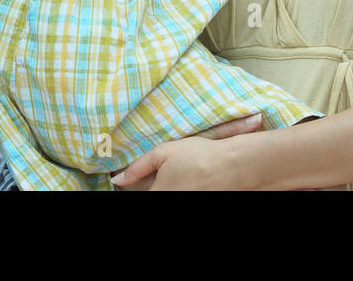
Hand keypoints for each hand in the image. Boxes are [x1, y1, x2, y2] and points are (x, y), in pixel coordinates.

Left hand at [113, 114, 261, 190]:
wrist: (233, 166)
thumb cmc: (198, 156)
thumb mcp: (163, 152)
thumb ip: (138, 167)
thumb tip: (119, 180)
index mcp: (157, 194)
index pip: (136, 193)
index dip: (135, 185)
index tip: (136, 178)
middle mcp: (170, 201)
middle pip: (151, 193)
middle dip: (152, 185)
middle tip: (163, 173)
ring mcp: (185, 201)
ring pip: (167, 194)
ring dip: (167, 186)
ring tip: (179, 175)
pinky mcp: (198, 201)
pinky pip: (180, 193)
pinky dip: (181, 187)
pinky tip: (189, 179)